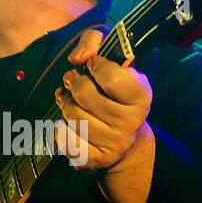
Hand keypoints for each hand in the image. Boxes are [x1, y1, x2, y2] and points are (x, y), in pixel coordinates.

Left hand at [53, 28, 153, 172]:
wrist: (123, 141)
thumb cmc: (113, 93)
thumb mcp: (112, 61)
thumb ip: (94, 42)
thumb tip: (77, 57)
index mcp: (140, 96)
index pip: (111, 76)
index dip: (95, 65)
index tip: (93, 65)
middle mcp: (130, 122)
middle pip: (84, 94)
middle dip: (73, 83)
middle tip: (74, 83)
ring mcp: (114, 144)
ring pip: (72, 115)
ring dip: (66, 105)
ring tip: (72, 103)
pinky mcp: (96, 160)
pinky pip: (64, 139)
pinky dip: (60, 129)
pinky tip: (69, 125)